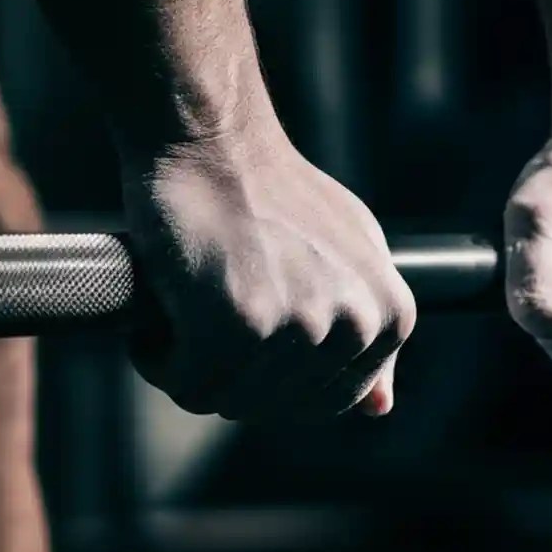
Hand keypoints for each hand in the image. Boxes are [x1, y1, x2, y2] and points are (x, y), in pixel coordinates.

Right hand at [122, 133, 414, 422]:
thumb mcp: (355, 255)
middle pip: (274, 406)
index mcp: (390, 317)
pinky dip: (160, 359)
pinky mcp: (237, 324)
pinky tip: (162, 315)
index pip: (332, 401)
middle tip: (208, 314)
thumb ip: (371, 328)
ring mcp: (299, 326)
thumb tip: (381, 409)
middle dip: (230, 373)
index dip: (278, 378)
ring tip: (188, 308)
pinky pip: (188, 385)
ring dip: (192, 367)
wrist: (215, 142)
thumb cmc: (279, 195)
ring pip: (228, 400)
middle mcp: (354, 326)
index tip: (249, 333)